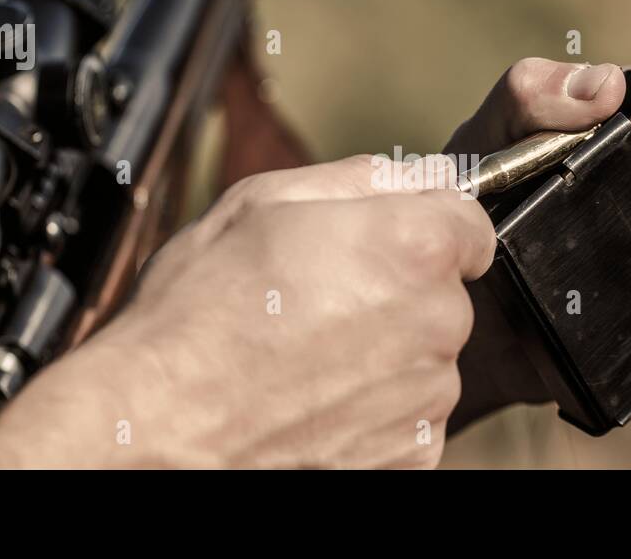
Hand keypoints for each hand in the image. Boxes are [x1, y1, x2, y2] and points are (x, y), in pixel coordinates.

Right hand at [0, 155, 494, 468]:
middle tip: (319, 301)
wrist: (160, 424)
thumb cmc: (197, 317)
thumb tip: (419, 177)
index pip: (470, 223)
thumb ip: (361, 178)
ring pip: (427, 357)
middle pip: (445, 294)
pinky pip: (410, 416)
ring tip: (306, 356)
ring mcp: (428, 395)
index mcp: (412, 245)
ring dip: (385, 354)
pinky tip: (315, 399)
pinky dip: (375, 410)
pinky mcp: (413, 452)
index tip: (382, 245)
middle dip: (397, 292)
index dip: (423, 228)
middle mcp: (437, 320)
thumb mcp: (261, 203)